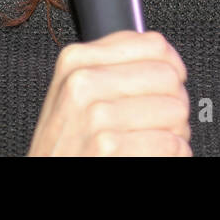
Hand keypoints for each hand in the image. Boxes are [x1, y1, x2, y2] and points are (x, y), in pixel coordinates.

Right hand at [27, 29, 191, 155]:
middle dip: (174, 101)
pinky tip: (154, 155)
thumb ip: (110, 66)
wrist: (45, 175)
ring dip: (175, 131)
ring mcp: (95, 116)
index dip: (172, 66)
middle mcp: (83, 83)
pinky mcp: (108, 147)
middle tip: (163, 119)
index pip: (153, 45)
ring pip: (175, 110)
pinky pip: (171, 143)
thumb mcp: (73, 92)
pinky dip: (173, 152)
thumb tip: (161, 52)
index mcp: (77, 60)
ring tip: (154, 139)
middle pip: (168, 77)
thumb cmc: (65, 142)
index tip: (172, 81)